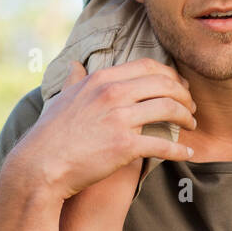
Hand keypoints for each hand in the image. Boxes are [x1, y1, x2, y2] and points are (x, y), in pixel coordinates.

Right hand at [4, 57, 197, 201]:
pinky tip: (188, 154)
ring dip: (187, 117)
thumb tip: (75, 65)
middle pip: (165, 85)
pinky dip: (180, 150)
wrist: (40, 165)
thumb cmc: (50, 134)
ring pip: (169, 109)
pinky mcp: (124, 145)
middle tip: (192, 106)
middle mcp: (112, 93)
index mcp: (102, 79)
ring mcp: (119, 118)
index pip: (148, 67)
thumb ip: (74, 80)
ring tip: (192, 125)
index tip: (180, 86)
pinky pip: (162, 144)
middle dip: (184, 95)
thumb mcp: (63, 98)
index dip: (171, 75)